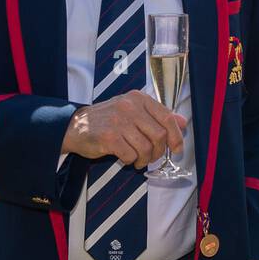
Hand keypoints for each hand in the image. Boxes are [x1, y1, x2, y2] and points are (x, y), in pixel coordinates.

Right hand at [61, 91, 185, 167]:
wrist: (76, 126)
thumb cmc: (108, 120)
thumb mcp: (133, 111)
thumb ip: (157, 116)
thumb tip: (183, 122)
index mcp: (139, 98)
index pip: (167, 117)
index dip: (176, 136)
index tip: (177, 149)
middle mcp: (130, 106)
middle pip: (159, 135)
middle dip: (159, 151)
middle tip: (152, 157)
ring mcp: (119, 121)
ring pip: (146, 148)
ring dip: (145, 159)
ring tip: (137, 160)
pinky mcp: (109, 137)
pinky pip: (130, 155)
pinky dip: (131, 161)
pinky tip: (126, 158)